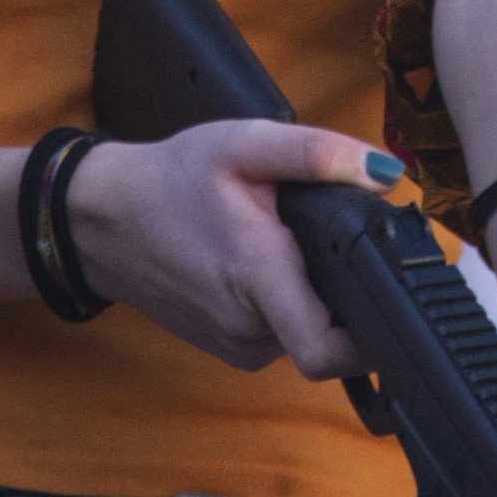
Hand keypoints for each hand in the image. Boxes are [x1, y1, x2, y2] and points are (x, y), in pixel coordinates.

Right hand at [62, 124, 380, 374]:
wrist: (102, 220)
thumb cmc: (170, 180)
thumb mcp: (245, 144)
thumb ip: (318, 154)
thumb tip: (385, 170)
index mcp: (258, 280)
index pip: (328, 352)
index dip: (373, 338)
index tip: (393, 299)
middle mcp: (249, 329)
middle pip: (333, 336)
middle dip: (349, 293)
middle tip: (336, 242)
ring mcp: (237, 345)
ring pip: (309, 333)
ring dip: (317, 296)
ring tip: (293, 246)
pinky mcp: (231, 348)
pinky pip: (283, 333)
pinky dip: (291, 302)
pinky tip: (271, 263)